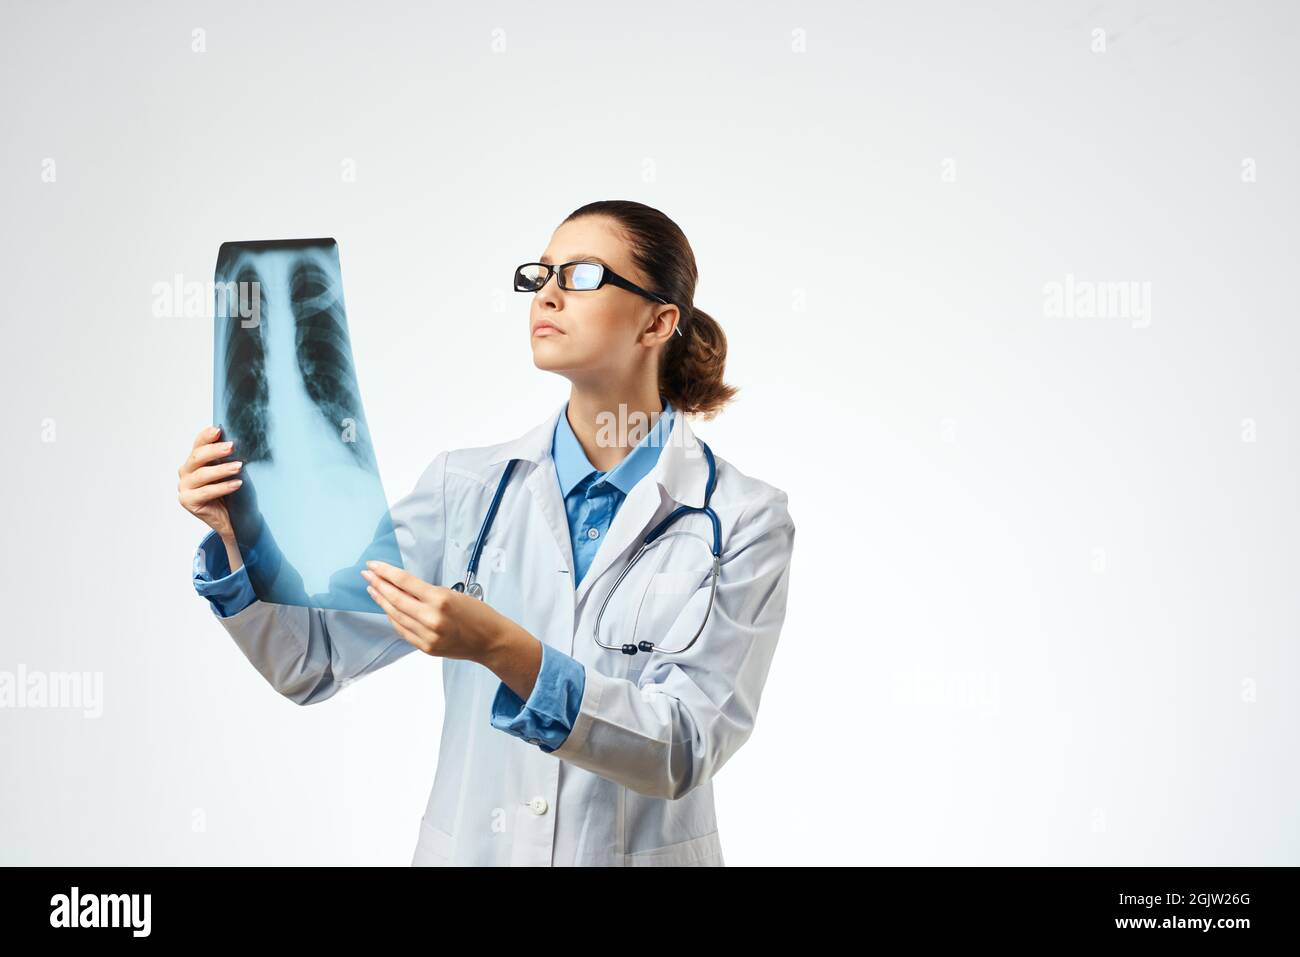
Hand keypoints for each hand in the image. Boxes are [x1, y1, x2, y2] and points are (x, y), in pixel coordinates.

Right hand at [178, 425, 242, 538]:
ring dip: (221, 469)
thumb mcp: (230, 471)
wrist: (234, 519)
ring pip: (201, 475)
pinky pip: (206, 492)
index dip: (206, 436)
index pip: (198, 444)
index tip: (219, 430)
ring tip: (239, 466)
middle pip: (197, 457)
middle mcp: (186, 472)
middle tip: (232, 446)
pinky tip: (237, 484)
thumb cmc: (233, 492)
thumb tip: (237, 439)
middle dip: (215, 450)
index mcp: (194, 461)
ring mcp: (184, 487)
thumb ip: (227, 457)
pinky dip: (223, 487)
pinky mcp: (188, 501)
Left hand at [361, 560, 512, 663]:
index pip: (405, 582)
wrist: (490, 641)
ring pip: (396, 615)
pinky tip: (387, 609)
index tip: (373, 565)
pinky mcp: (425, 648)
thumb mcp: (454, 594)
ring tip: (373, 590)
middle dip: (378, 585)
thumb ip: (428, 593)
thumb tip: (402, 586)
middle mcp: (431, 618)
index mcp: (440, 599)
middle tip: (366, 575)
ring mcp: (427, 635)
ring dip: (382, 601)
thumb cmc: (478, 614)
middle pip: (396, 599)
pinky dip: (393, 618)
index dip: (386, 572)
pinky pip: (403, 630)